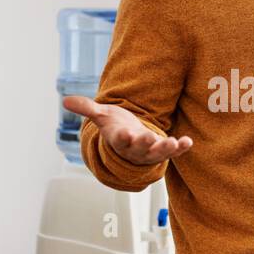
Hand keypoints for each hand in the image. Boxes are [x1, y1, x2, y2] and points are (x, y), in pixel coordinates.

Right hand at [62, 95, 192, 165]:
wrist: (129, 140)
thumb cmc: (115, 126)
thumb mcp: (101, 115)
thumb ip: (86, 108)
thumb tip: (65, 100)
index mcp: (119, 139)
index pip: (120, 140)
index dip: (122, 137)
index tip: (125, 133)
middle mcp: (135, 149)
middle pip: (140, 149)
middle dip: (145, 144)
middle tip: (150, 138)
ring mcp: (150, 151)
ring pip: (158, 153)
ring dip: (166, 148)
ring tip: (174, 142)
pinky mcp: (163, 150)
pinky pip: (173, 152)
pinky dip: (180, 148)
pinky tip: (188, 142)